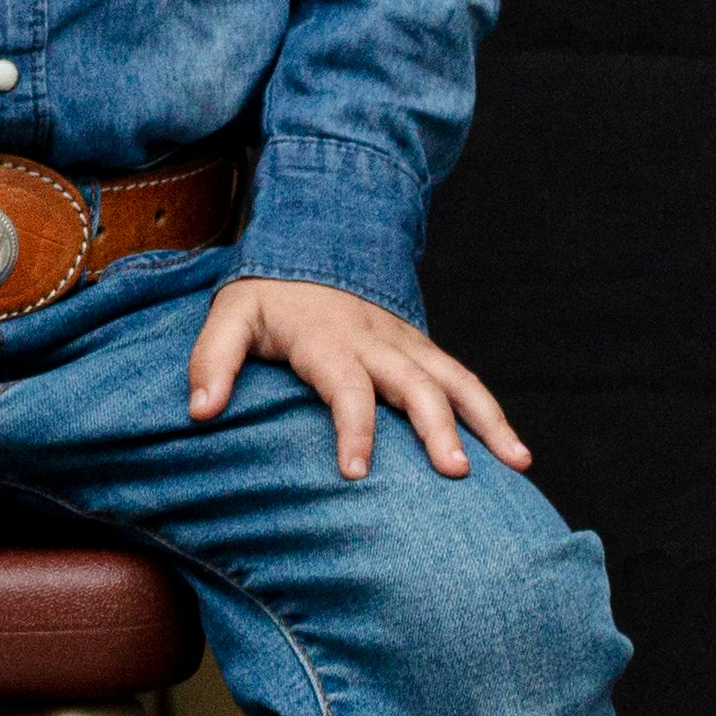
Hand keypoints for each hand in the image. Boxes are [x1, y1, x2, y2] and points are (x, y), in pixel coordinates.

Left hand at [183, 278, 532, 483]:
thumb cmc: (266, 295)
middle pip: (416, 383)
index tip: (354, 474)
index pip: (345, 386)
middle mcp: (376, 340)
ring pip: (455, 380)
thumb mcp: (228, 318)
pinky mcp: (422, 349)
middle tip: (455, 473)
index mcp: (328, 338)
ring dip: (488, 420)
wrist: (312, 241)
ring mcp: (406, 343)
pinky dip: (492, 414)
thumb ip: (211, 362)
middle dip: (438, 428)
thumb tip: (198, 413)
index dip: (352, 428)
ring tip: (517, 463)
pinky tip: (516, 452)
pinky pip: (464, 380)